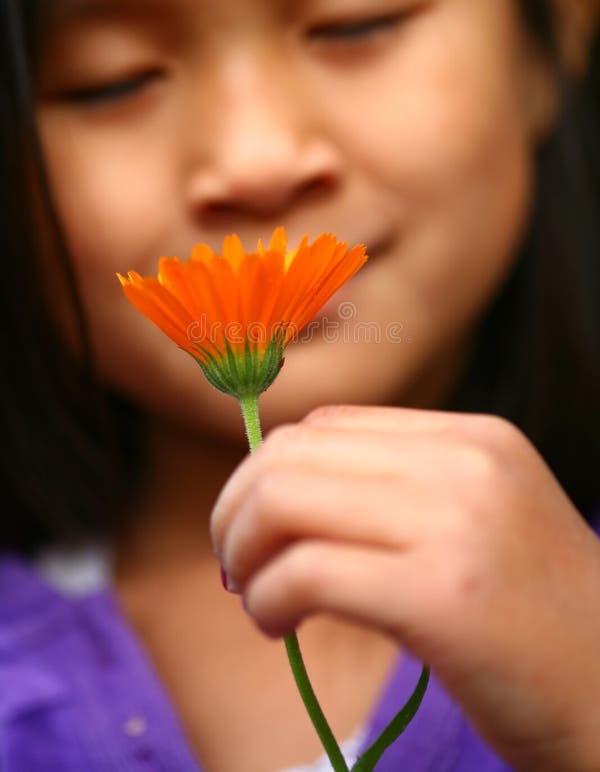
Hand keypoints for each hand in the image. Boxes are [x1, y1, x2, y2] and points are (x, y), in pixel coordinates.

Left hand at [210, 405, 599, 771]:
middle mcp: (466, 462)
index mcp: (474, 437)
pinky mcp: (441, 596)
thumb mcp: (482, 520)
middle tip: (236, 563)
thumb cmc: (537, 623)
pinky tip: (279, 627)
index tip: (256, 526)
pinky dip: (267, 598)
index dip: (267, 472)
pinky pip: (305, 572)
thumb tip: (281, 480)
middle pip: (292, 451)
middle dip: (237, 508)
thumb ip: (400, 487)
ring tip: (257, 599)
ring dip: (245, 552)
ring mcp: (457, 523)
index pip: (326, 424)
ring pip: (285, 498)